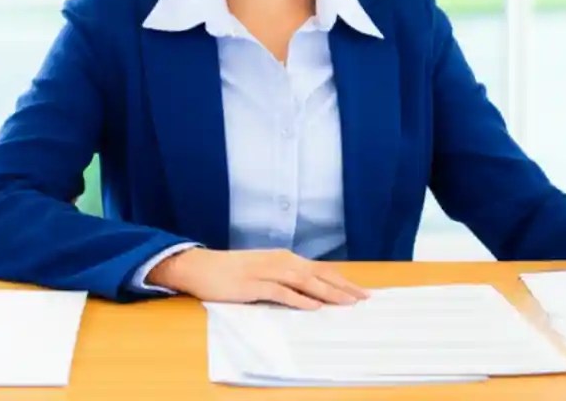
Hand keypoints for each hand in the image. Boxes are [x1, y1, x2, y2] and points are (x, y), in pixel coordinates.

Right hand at [146, 248, 368, 309]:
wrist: (201, 267)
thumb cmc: (234, 271)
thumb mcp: (266, 271)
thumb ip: (287, 280)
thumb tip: (312, 293)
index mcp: (287, 259)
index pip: (322, 270)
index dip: (343, 280)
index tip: (361, 292)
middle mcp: (282, 262)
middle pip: (319, 274)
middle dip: (343, 287)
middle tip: (364, 298)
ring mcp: (268, 272)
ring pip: (305, 282)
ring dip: (327, 292)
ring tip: (346, 303)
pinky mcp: (253, 284)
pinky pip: (280, 292)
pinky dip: (298, 299)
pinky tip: (312, 306)